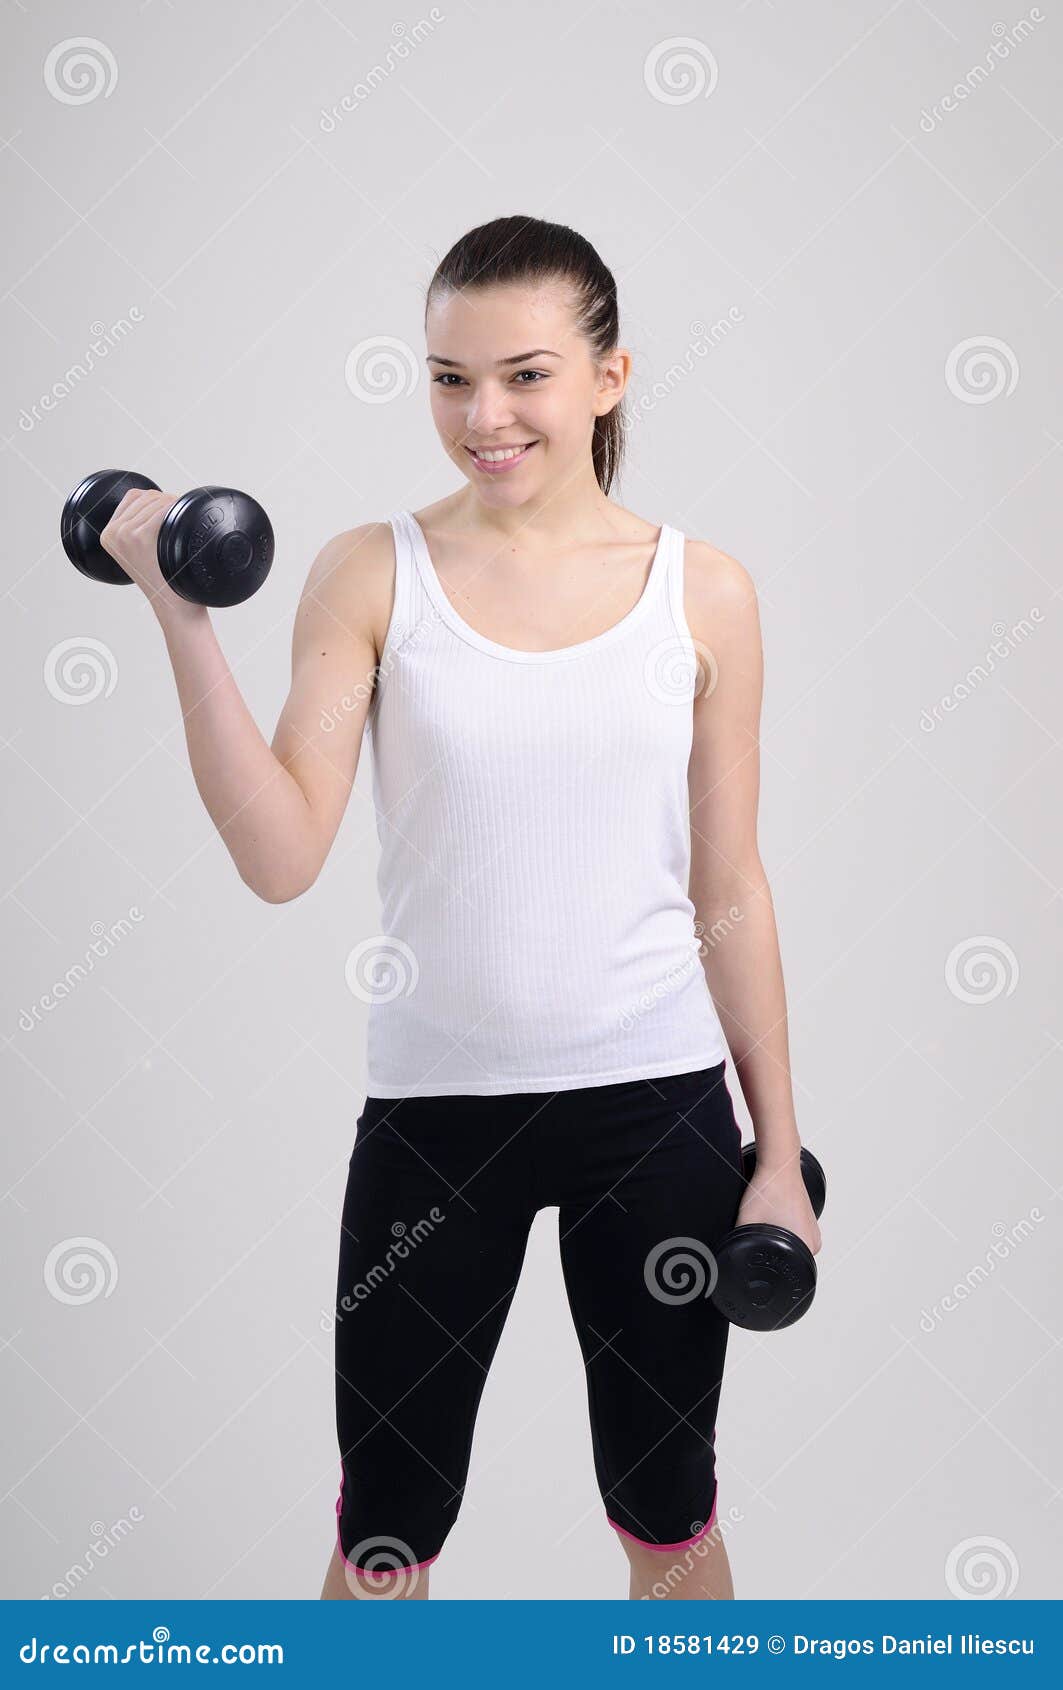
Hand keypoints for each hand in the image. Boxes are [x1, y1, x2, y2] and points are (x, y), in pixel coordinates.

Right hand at [99, 488, 192, 620]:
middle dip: (167, 502)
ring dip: (174, 505)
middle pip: (145, 496)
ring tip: (183, 524)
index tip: (169, 514)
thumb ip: (137, 528)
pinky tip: (184, 523)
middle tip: (181, 520)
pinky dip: (176, 511)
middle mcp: (113, 533)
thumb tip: (156, 499)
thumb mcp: (139, 553)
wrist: (173, 604)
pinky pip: (163, 509)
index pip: (133, 496)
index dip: (155, 500)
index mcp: (108, 535)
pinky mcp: (139, 537)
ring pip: (155, 499)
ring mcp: (124, 534)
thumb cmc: (165, 578)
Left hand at [734, 1160, 821, 1256]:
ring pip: (789, 1245)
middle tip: (761, 1229)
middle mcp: (814, 1241)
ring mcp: (813, 1229)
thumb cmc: (769, 1189)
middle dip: (771, 1250)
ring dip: (776, 1238)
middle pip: (786, 1259)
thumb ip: (738, 1243)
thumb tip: (729, 1255)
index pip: (784, 1269)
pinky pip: (793, 1233)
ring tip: (767, 1219)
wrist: (779, 1164)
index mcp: (808, 1247)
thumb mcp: (746, 1222)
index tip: (760, 1246)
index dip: (768, 1262)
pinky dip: (781, 1228)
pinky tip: (772, 1216)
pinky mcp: (808, 1218)